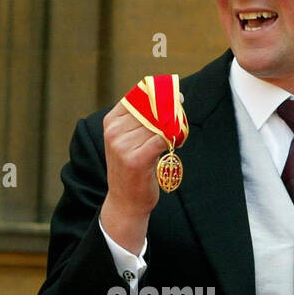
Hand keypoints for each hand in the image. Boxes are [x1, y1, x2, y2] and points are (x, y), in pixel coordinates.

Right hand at [100, 101, 167, 255]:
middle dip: (171, 108)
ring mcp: (123, 146)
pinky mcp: (137, 160)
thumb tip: (171, 99)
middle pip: (150, 108)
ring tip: (178, 134)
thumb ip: (142, 120)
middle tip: (182, 111)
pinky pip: (162, 139)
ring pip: (159, 124)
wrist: (125, 202)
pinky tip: (178, 142)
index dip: (159, 92)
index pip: (137, 96)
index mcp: (111, 122)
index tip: (176, 95)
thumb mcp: (128, 140)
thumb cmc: (131, 169)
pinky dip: (175, 138)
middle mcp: (114, 132)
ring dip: (174, 125)